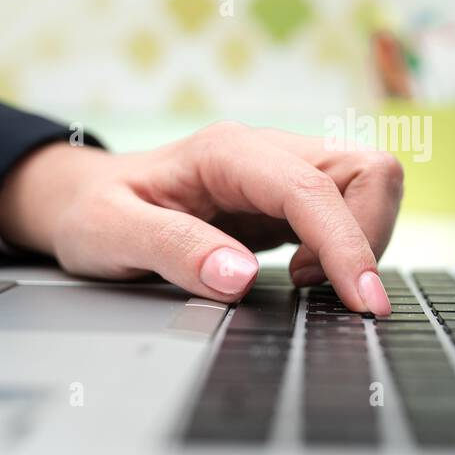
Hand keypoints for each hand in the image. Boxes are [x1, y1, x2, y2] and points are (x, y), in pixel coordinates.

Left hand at [0, 122, 401, 313]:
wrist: (84, 198)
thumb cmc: (94, 211)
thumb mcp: (111, 233)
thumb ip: (174, 251)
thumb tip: (239, 277)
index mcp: (227, 153)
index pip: (313, 189)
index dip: (347, 244)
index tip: (361, 302)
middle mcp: (266, 152)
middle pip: (367, 170)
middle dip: (366, 237)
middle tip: (321, 290)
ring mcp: (283, 172)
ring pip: (371, 184)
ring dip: (360, 240)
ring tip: (306, 282)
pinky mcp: (290, 199)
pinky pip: (350, 209)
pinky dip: (348, 246)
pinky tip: (305, 277)